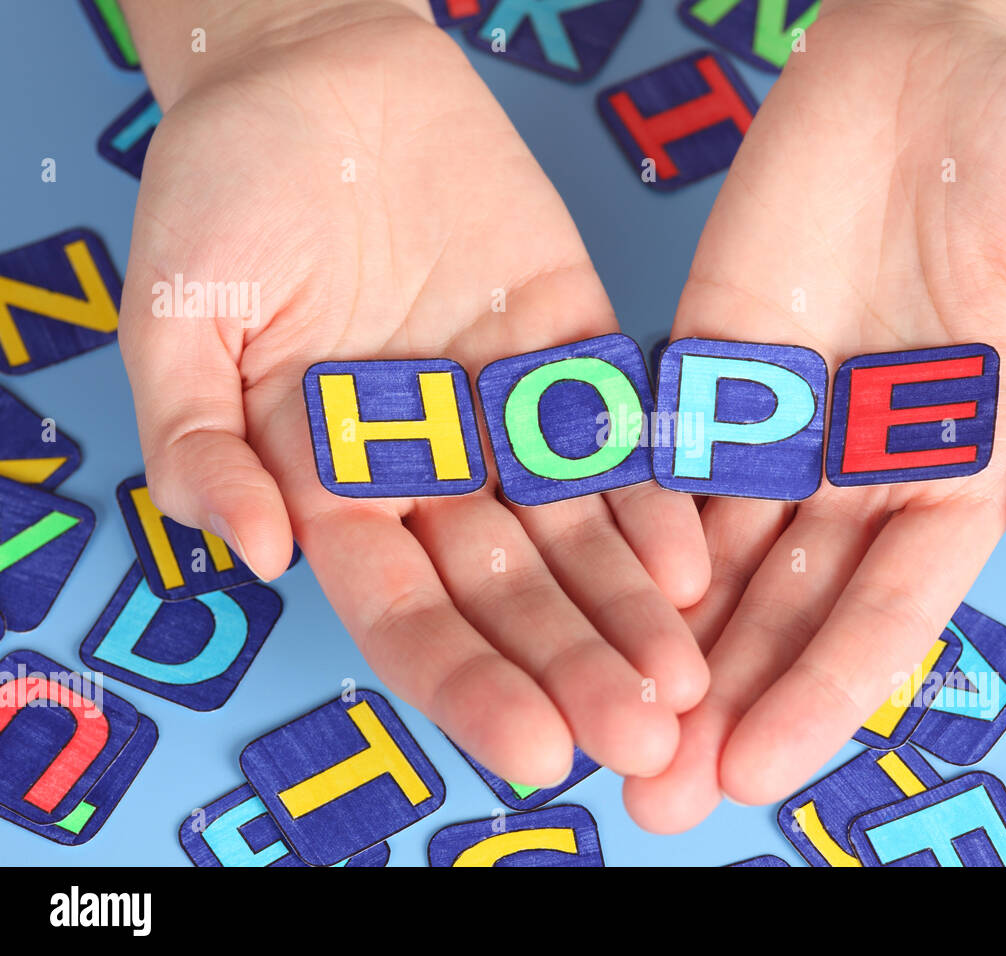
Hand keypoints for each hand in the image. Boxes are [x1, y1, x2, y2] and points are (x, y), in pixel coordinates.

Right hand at [116, 0, 709, 786]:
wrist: (320, 75)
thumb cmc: (229, 191)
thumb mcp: (179, 318)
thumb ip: (198, 440)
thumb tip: (253, 553)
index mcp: (332, 485)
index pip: (407, 612)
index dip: (468, 682)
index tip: (533, 749)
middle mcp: (431, 471)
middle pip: (509, 595)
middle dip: (574, 669)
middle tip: (642, 739)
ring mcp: (506, 416)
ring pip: (577, 537)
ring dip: (633, 611)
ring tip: (687, 681)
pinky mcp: (571, 351)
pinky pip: (616, 438)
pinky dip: (656, 497)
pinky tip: (699, 562)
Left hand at [624, 0, 1005, 829]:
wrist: (950, 52)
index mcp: (958, 468)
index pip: (885, 611)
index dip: (826, 694)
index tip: (762, 768)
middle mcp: (862, 465)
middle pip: (786, 609)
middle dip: (727, 704)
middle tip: (662, 794)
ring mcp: (781, 417)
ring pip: (714, 558)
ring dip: (667, 648)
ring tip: (611, 729)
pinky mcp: (713, 359)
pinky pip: (665, 458)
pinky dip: (630, 534)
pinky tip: (586, 602)